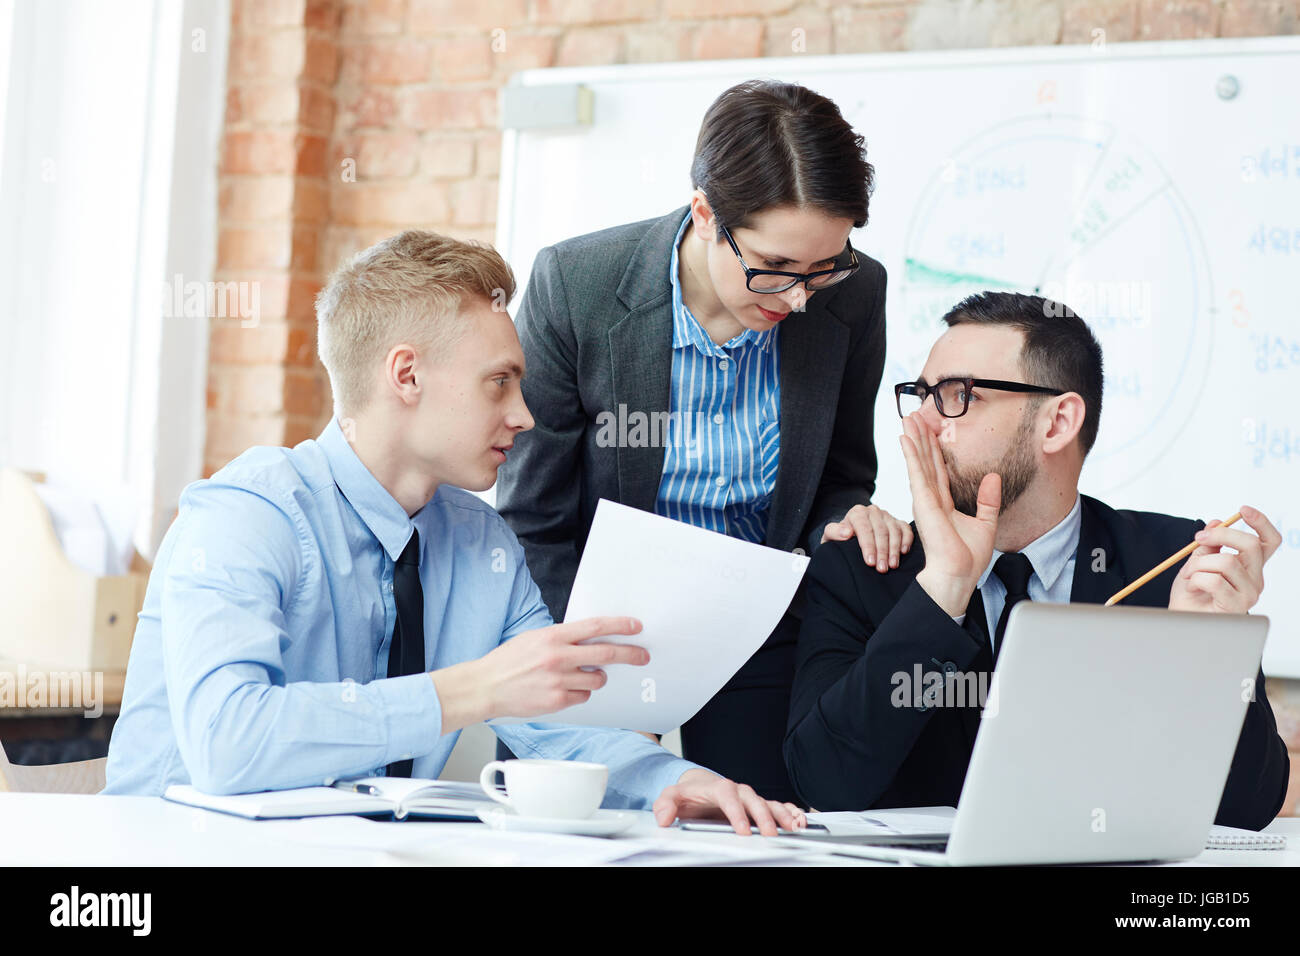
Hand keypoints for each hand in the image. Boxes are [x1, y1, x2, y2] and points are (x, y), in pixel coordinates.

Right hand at [434, 617, 646, 730]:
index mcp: (553, 636)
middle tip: (642, 656)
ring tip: (582, 676)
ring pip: (597, 680)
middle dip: (630, 655)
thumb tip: (590, 638)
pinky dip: (579, 694)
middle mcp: (558, 657)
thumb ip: (562, 638)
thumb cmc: (508, 661)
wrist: (485, 686)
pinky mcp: (557, 701)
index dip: (620, 626)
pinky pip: (582, 697)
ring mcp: (558, 681)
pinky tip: (564, 689)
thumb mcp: (534, 638)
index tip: (636, 627)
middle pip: (606, 654)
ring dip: (596, 678)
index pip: (595, 627)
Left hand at [652, 768, 806, 835]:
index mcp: (718, 788)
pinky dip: (790, 813)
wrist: (699, 788)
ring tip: (793, 827)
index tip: (742, 829)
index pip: (728, 796)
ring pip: (769, 803)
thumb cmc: (690, 794)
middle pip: (754, 800)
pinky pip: (778, 808)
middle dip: (763, 817)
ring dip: (782, 814)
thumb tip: (664, 818)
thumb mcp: (672, 796)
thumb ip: (665, 805)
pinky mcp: (757, 808)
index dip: (736, 812)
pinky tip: (798, 822)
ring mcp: (750, 799)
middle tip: (770, 834)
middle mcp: (738, 791)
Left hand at [820, 503, 914, 571]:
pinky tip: (903, 552)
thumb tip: (846, 532)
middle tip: (882, 569)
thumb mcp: (830, 536)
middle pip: (881, 531)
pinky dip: (906, 540)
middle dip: (882, 552)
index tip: (870, 562)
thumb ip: (834, 532)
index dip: (868, 546)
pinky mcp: (898, 522)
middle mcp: (873, 511)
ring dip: (894, 550)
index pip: (864, 528)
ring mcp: (887, 516)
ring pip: (894, 531)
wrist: (849, 536)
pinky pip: (906, 529)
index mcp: (857, 512)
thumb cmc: (840, 538)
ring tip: (892, 566)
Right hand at [898, 412, 1000, 615]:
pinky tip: (906, 438)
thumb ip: (988, 500)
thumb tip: (994, 476)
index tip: (930, 431)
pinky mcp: (922, 502)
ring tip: (908, 418)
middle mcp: (931, 499)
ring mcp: (925, 499)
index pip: (938, 470)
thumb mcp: (986, 523)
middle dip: (920, 437)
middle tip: (914, 416)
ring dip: (913, 439)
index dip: (934, 449)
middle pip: (925, 461)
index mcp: (944, 503)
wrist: (958, 574)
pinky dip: (911, 453)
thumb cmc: (968, 558)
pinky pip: (916, 472)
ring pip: (919, 462)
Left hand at [1169, 505, 1280, 613]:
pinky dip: (1196, 579)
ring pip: (1227, 562)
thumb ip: (1208, 545)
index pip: (1268, 542)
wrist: (1182, 620)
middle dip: (1221, 535)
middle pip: (1251, 545)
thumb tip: (1216, 522)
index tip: (1242, 510)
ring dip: (1199, 564)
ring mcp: (1249, 594)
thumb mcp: (1196, 563)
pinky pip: (1214, 580)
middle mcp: (1255, 579)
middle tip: (1198, 539)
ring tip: (1188, 574)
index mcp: (1249, 567)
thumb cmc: (1191, 594)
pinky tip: (1191, 587)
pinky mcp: (1236, 606)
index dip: (1261, 523)